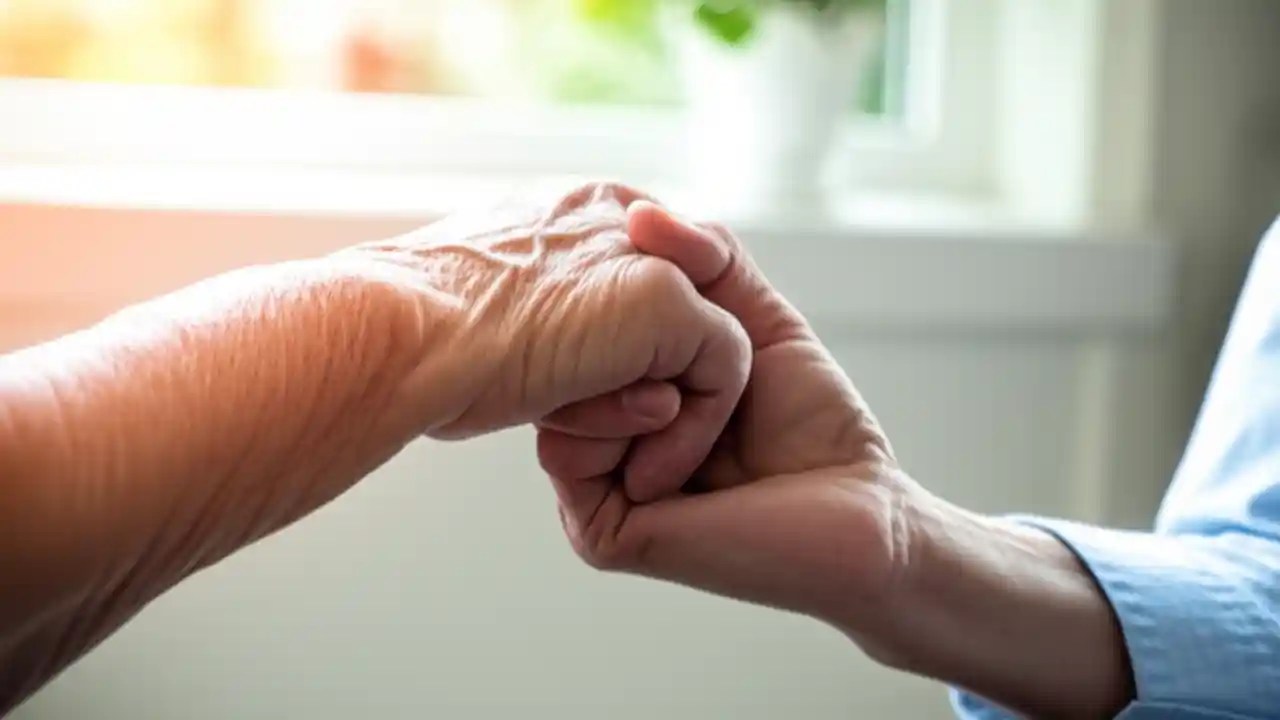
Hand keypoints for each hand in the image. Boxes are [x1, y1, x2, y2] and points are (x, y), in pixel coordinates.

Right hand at [0, 183, 750, 709]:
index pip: (638, 272)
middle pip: (679, 310)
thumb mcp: (475, 299)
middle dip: (657, 377)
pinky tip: (641, 464)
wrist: (397, 335)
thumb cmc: (411, 330)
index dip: (629, 347)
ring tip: (617, 453)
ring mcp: (649, 252)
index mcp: (570, 210)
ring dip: (670, 409)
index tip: (586, 400)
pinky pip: (721, 372)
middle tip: (601, 430)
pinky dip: (691, 426)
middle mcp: (617, 214)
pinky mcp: (668, 298)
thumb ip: (527, 302)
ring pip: (704, 344)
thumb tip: (524, 344)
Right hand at [538, 204, 1133, 717]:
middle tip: (682, 368)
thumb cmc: (813, 422)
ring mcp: (596, 490)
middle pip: (554, 367)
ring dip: (630, 393)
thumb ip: (706, 257)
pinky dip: (625, 436)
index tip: (637, 285)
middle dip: (619, 342)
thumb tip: (637, 209)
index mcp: (626, 400)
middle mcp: (602, 444)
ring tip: (686, 411)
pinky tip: (677, 459)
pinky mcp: (601, 530)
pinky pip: (566, 456)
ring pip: (554, 409)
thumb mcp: (750, 318)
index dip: (598, 298)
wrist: (860, 507)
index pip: (572, 335)